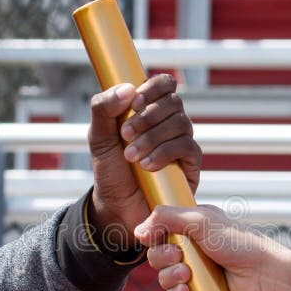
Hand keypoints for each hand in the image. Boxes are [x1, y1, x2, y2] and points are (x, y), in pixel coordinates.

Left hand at [88, 74, 199, 246]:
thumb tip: (127, 88)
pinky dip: (164, 153)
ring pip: (181, 123)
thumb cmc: (111, 170)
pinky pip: (187, 146)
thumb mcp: (98, 138)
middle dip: (147, 117)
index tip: (134, 102)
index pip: (164, 84)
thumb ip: (103, 109)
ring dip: (152, 137)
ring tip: (131, 156)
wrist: (117, 207)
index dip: (153, 87)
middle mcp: (169, 123)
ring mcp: (182, 142)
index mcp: (150, 110)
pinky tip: (147, 166)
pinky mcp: (191, 164)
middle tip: (125, 135)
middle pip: (173, 101)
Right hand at [134, 205, 284, 290]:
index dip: (154, 236)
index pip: (160, 230)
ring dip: (168, 277)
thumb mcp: (202, 221)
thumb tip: (138, 230)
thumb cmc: (239, 244)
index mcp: (193, 226)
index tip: (155, 238)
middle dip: (162, 258)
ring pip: (164, 276)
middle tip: (179, 258)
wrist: (265, 277)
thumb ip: (168, 217)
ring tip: (186, 277)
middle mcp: (193, 248)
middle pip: (158, 254)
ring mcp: (196, 272)